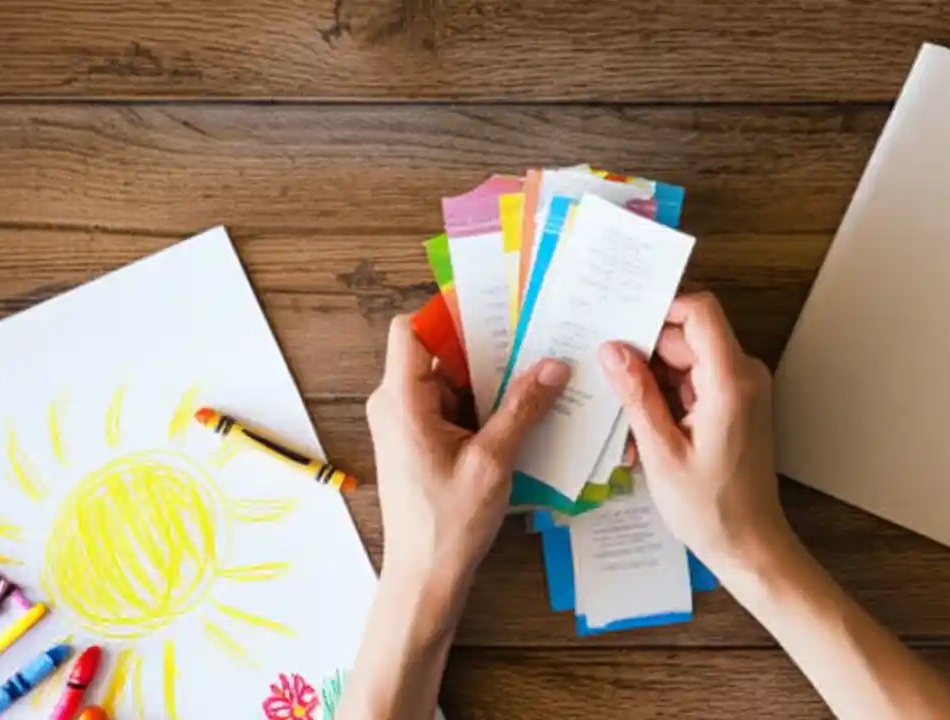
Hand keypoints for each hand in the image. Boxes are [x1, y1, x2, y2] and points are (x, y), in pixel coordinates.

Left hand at [366, 315, 570, 585]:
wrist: (425, 576)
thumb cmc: (447, 524)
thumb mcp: (493, 461)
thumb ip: (522, 409)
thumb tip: (553, 366)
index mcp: (402, 401)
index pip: (411, 330)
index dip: (446, 310)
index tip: (491, 305)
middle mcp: (397, 405)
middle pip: (438, 352)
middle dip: (484, 345)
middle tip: (531, 336)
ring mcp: (408, 423)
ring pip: (450, 380)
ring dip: (489, 377)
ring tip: (535, 372)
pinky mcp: (422, 441)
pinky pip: (453, 406)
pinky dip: (483, 403)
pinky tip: (522, 409)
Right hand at [598, 292, 791, 573]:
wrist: (750, 544)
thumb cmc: (711, 508)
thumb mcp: (661, 451)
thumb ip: (637, 394)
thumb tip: (612, 350)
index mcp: (730, 382)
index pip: (700, 311)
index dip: (661, 308)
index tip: (622, 320)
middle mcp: (743, 376)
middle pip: (687, 336)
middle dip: (645, 355)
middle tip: (609, 382)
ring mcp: (741, 389)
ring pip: (685, 360)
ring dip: (652, 384)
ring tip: (629, 425)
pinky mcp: (734, 404)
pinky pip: (693, 382)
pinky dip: (666, 400)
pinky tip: (645, 434)